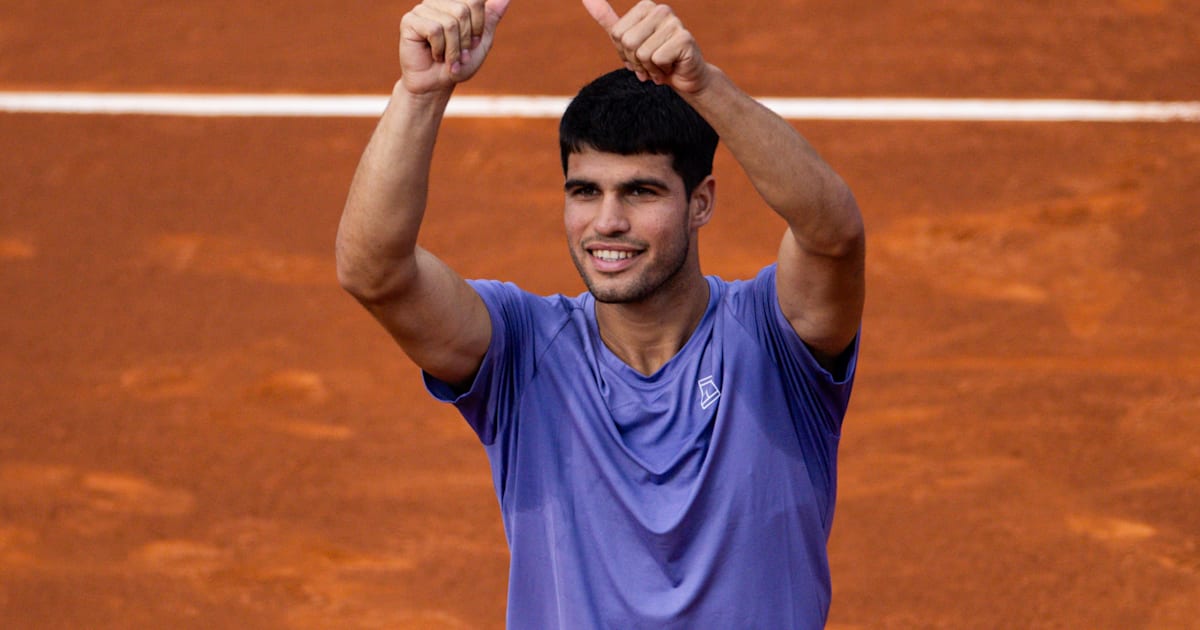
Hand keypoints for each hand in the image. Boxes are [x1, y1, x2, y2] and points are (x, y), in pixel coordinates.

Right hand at [399, 0, 511, 93]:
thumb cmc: (459, 63)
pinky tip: (434, 55)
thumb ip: (492, 16)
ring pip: (450, 23)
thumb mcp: (482, 40)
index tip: (473, 42)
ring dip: (453, 49)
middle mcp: (437, 1)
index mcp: (454, 1)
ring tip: (448, 58)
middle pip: (463, 10)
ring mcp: (422, 9)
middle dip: (466, 39)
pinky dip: (440, 49)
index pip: (475, 1)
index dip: (478, 26)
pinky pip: (434, 30)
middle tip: (460, 53)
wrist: (437, 85)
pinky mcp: (409, 21)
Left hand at [581, 0, 709, 93]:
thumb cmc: (653, 59)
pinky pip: (657, 59)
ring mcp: (675, 23)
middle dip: (636, 61)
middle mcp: (661, 10)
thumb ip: (607, 19)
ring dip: (649, 69)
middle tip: (649, 64)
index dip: (624, 53)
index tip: (638, 55)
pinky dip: (661, 71)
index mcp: (646, 7)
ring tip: (660, 67)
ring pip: (643, 53)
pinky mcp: (684, 39)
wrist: (683, 78)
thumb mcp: (625, 39)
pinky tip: (670, 68)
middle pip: (628, 42)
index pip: (617, 34)